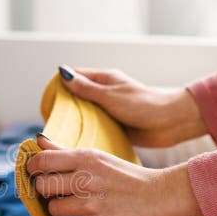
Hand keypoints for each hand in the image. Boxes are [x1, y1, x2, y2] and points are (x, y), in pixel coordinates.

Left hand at [26, 134, 202, 215]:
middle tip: (60, 192)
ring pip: (54, 209)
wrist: (159, 196)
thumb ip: (63, 151)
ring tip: (80, 205)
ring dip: (63, 209)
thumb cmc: (123, 176)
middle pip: (43, 186)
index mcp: (85, 158)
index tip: (35, 173)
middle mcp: (86, 179)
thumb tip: (36, 141)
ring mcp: (92, 204)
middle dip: (47, 191)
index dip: (32, 169)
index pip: (41, 161)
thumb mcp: (96, 157)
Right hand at [59, 65, 207, 146]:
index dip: (59, 85)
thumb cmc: (143, 105)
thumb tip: (63, 73)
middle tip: (50, 121)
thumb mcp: (110, 95)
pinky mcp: (114, 126)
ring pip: (85, 115)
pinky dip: (86, 133)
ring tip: (59, 134)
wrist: (170, 124)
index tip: (46, 99)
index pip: (75, 77)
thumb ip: (86, 88)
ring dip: (75, 123)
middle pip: (77, 98)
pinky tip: (76, 142)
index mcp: (104, 80)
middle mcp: (105, 94)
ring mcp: (109, 111)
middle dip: (64, 107)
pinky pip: (95, 129)